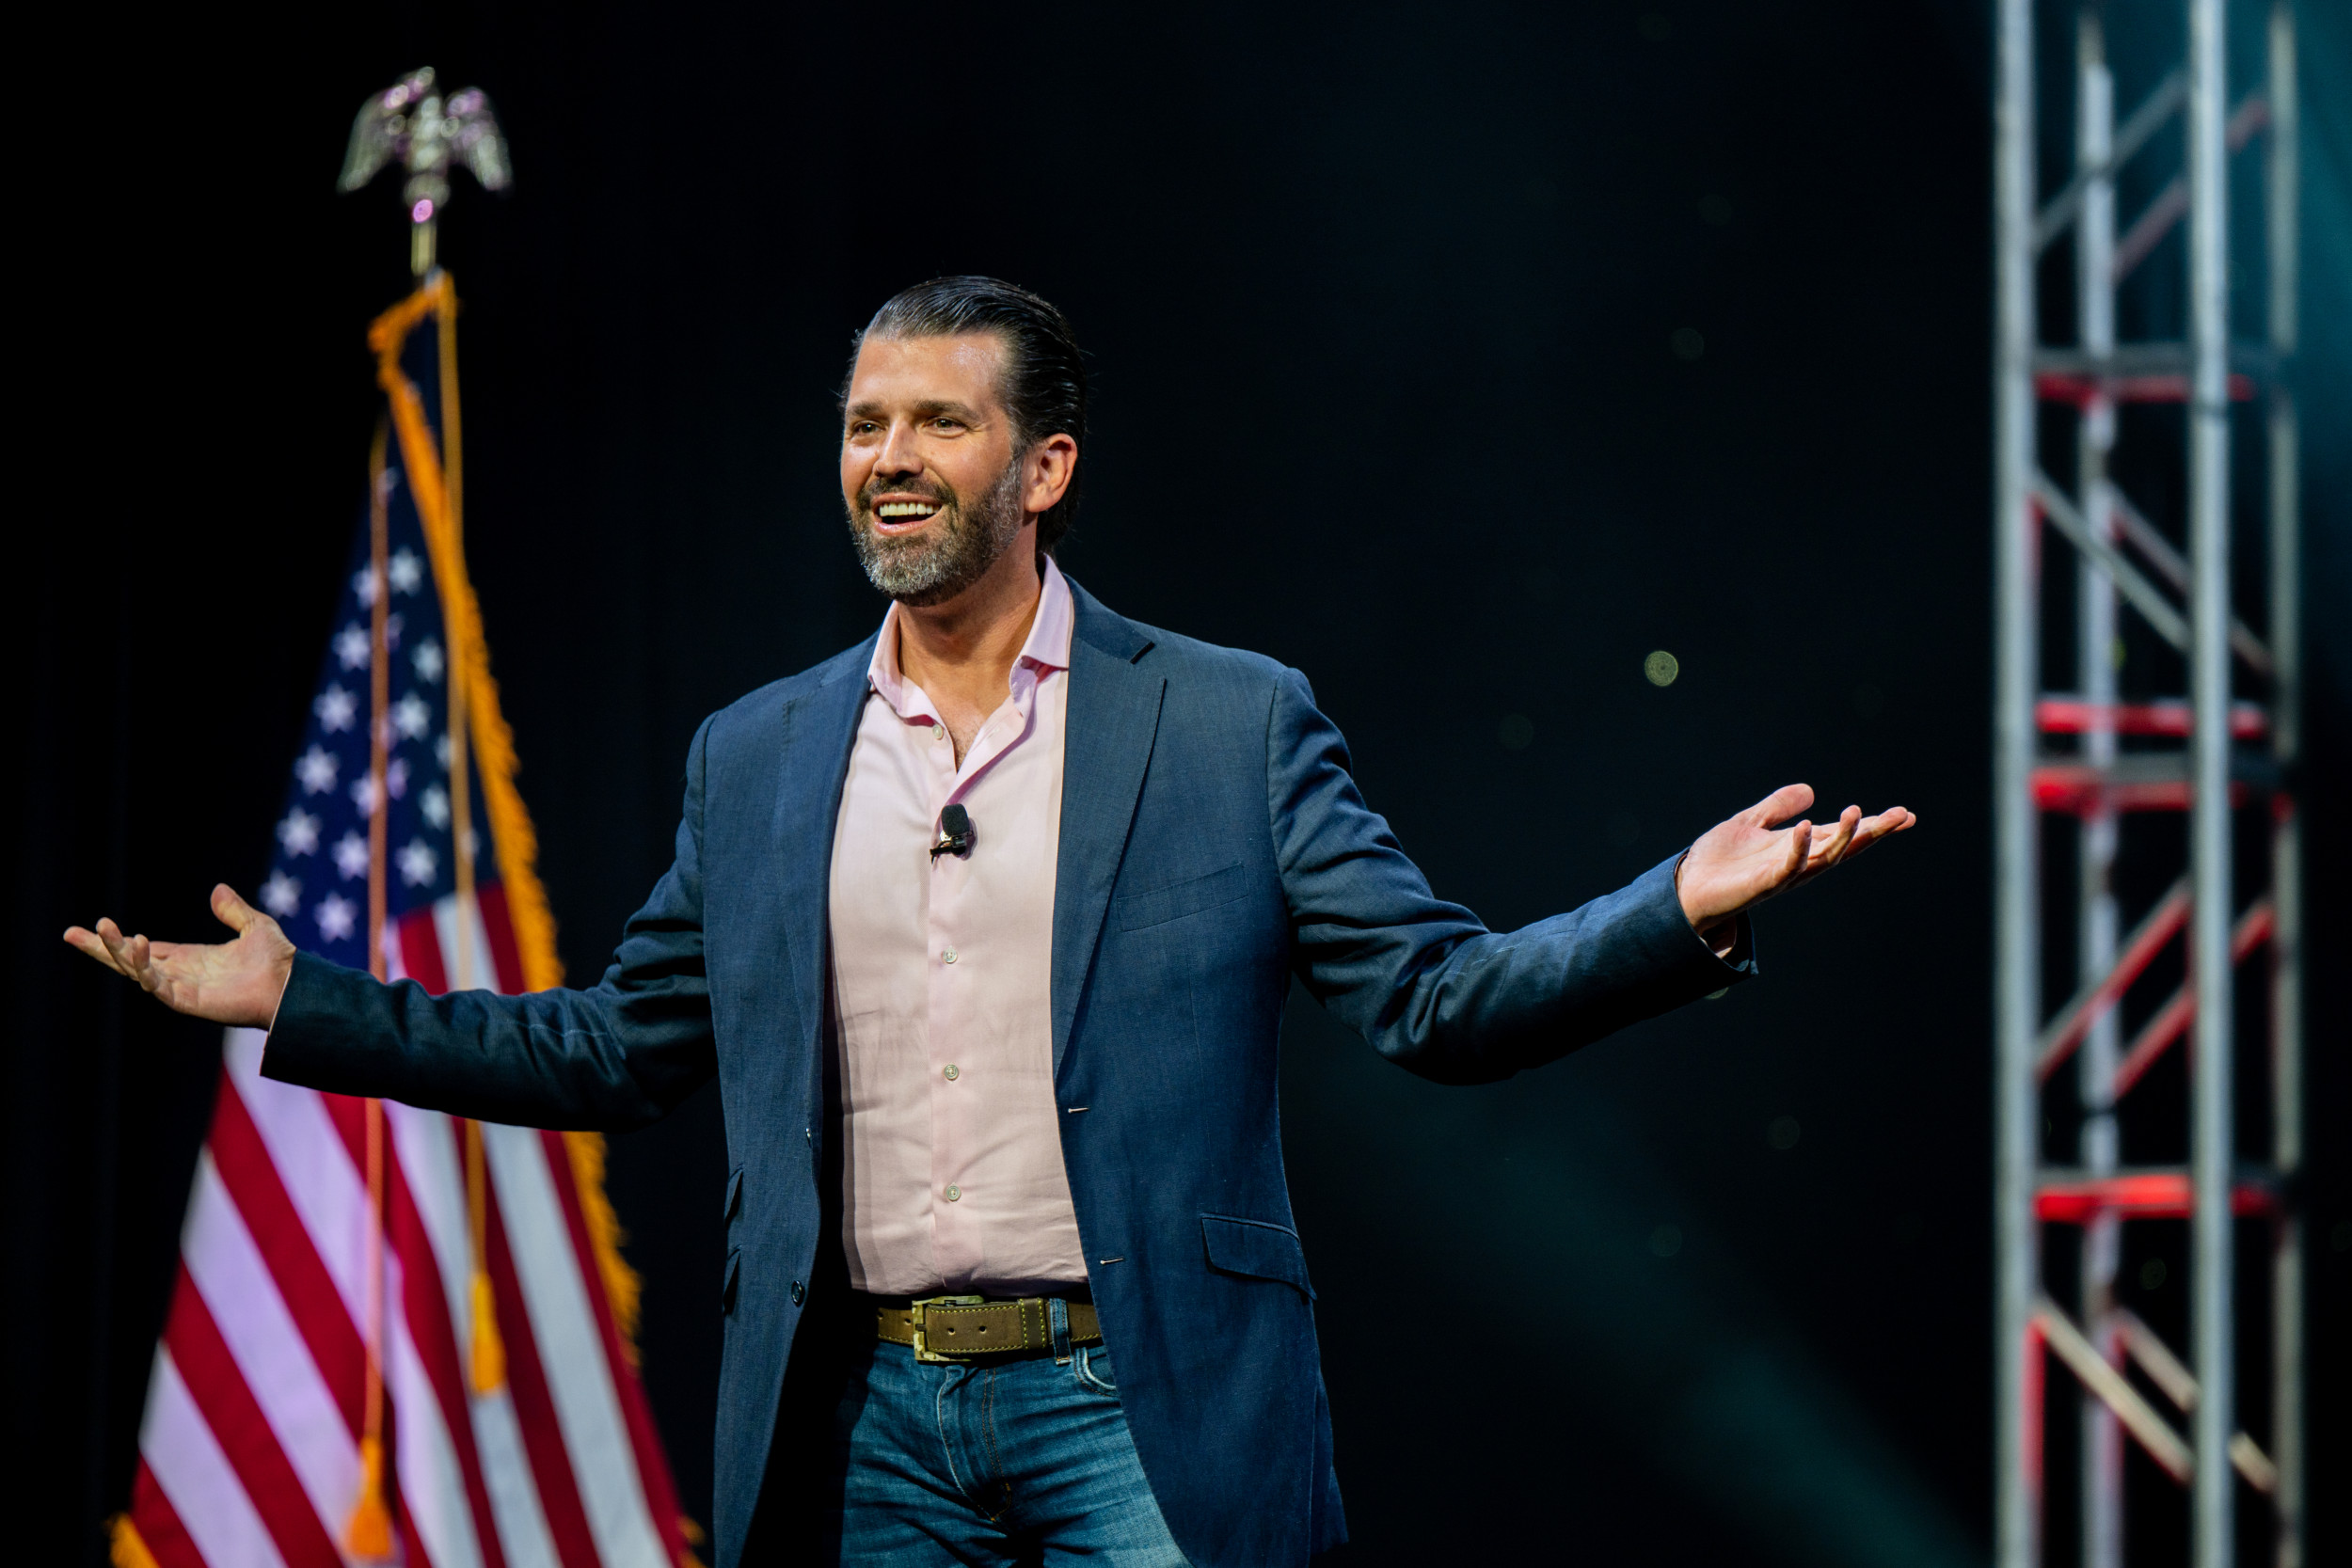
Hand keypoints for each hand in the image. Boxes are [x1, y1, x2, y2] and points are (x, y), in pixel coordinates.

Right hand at [64, 884, 297, 1029]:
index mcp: (188, 958)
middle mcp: (178, 974)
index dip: (119, 940)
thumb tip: (217, 889)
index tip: (95, 926)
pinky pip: (157, 985)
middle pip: (129, 960)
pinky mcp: (188, 1001)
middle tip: (70, 933)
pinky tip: (138, 945)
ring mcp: (180, 988)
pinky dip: (145, 967)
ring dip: (117, 951)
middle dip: (101, 947)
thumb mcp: (254, 926)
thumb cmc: (276, 961)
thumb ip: (233, 911)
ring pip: (137, 970)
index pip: (143, 948)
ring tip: (101, 928)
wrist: (292, 985)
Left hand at [1676, 783, 1914, 939]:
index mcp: (1798, 848)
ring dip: (1842, 836)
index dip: (1872, 825)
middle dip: (1872, 833)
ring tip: (1857, 812)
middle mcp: (1797, 863)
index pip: (1841, 834)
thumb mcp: (1750, 823)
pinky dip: (1798, 848)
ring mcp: (1782, 876)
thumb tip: (1810, 790)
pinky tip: (1806, 827)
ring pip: (1823, 858)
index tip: (1905, 815)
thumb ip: (1777, 807)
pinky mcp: (1762, 885)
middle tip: (1901, 816)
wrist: (1686, 888)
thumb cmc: (1718, 862)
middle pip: (1843, 847)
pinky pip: (1786, 868)